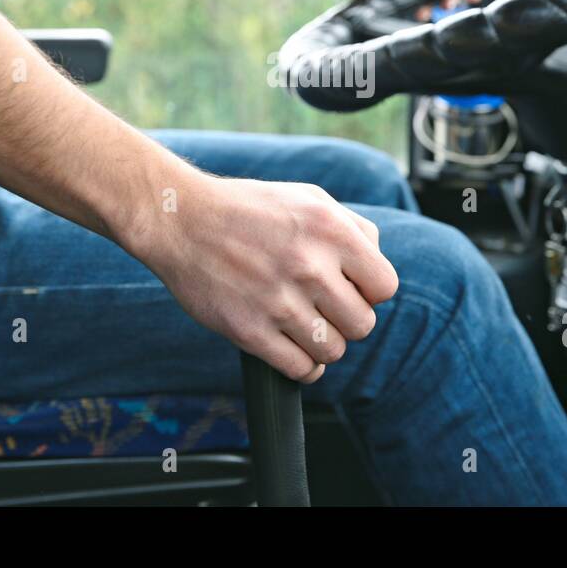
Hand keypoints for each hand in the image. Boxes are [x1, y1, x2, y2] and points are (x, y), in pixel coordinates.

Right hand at [128, 170, 398, 381]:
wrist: (180, 220)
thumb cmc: (247, 208)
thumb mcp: (308, 198)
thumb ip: (351, 227)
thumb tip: (376, 266)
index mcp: (330, 230)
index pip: (385, 287)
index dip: (370, 291)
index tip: (349, 287)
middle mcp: (309, 266)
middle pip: (362, 324)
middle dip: (346, 319)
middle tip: (322, 307)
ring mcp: (279, 302)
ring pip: (332, 351)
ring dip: (322, 344)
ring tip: (303, 326)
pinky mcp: (250, 331)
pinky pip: (300, 369)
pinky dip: (303, 367)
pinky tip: (292, 348)